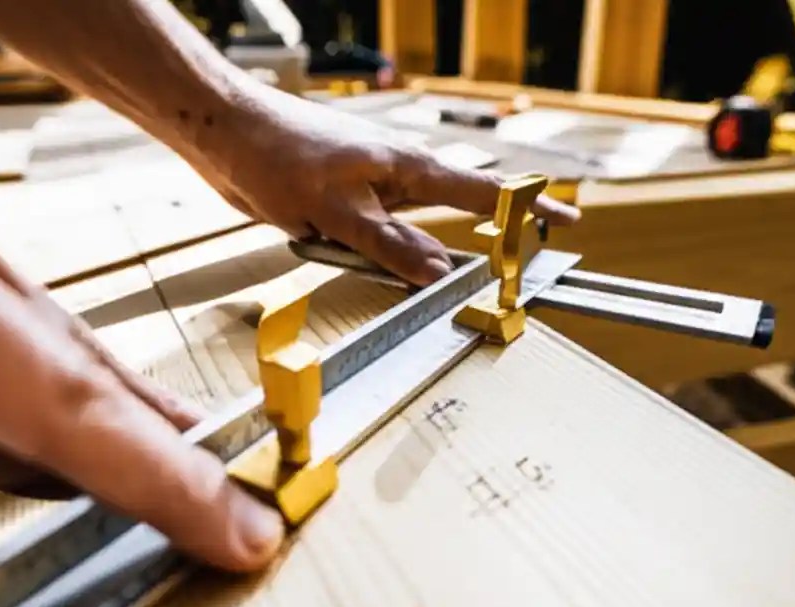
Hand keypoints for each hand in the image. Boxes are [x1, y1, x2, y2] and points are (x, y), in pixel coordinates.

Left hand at [189, 85, 580, 285]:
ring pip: (411, 235)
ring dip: (421, 260)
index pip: (485, 192)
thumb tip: (440, 274)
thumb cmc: (278, 155)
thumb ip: (389, 245)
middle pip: (454, 216)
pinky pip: (375, 239)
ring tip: (451, 285)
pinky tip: (376, 270)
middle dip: (485, 240)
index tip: (571, 218)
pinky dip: (382, 259)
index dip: (529, 208)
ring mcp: (369, 192)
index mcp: (408, 170)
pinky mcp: (341, 205)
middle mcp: (396, 179)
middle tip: (521, 264)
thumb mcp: (338, 209)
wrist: (224, 133)